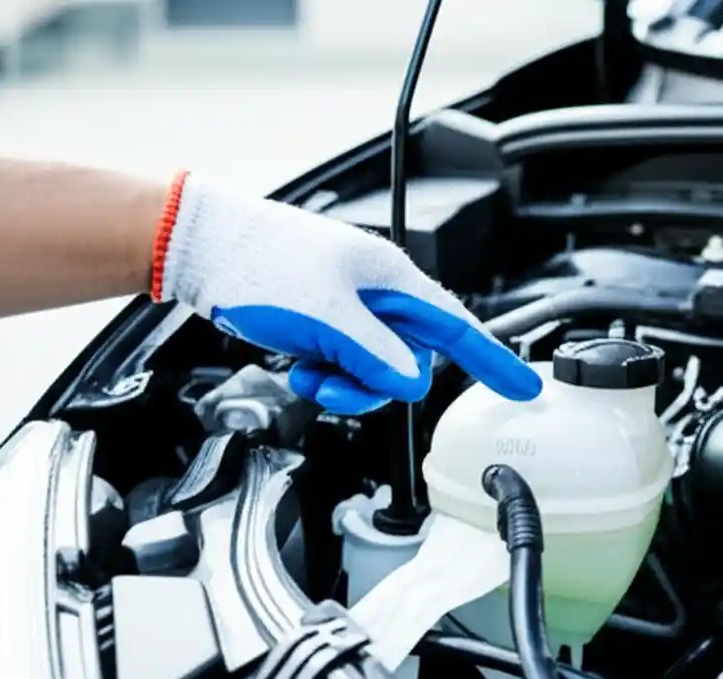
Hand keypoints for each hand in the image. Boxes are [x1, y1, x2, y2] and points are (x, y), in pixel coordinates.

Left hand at [151, 171, 541, 413]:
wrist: (198, 247)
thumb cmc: (258, 260)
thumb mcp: (326, 316)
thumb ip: (375, 355)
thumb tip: (411, 383)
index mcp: (391, 280)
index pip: (458, 327)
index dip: (493, 361)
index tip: (523, 387)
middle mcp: (376, 293)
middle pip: (409, 359)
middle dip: (376, 382)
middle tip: (335, 380)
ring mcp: (348, 307)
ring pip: (374, 367)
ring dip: (345, 382)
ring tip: (309, 371)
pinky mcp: (320, 321)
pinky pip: (343, 363)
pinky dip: (324, 373)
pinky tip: (297, 364)